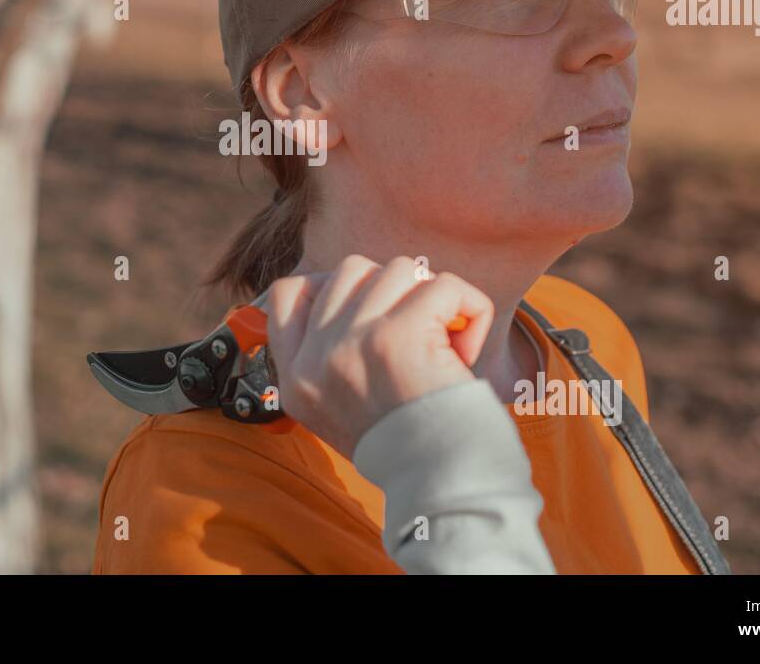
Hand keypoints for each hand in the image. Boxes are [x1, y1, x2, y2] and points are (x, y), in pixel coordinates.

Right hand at [264, 254, 494, 459]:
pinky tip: (467, 350)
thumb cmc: (410, 450)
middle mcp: (315, 361)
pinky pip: (444, 286)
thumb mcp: (344, 410)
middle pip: (350, 270)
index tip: (372, 312)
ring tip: (445, 344)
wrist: (446, 491)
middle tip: (418, 335)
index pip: (289, 294)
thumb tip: (354, 288)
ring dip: (431, 297)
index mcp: (297, 381)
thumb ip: (332, 356)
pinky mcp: (399, 335)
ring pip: (398, 269)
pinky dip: (470, 309)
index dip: (335, 286)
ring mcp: (352, 344)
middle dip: (394, 292)